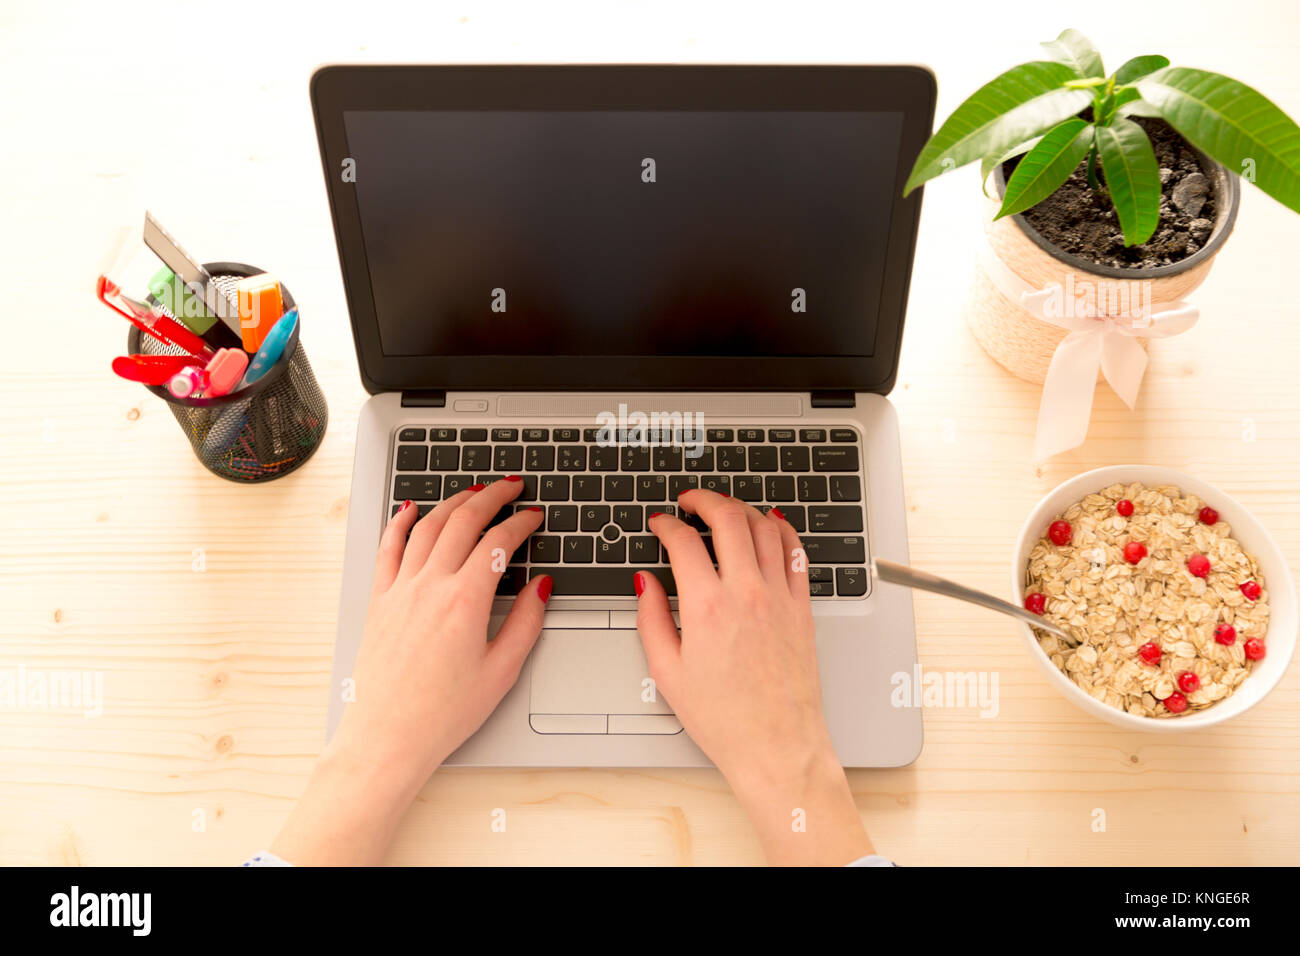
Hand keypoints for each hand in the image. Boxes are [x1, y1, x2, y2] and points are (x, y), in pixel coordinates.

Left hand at [272, 478, 548, 863]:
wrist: (387, 737)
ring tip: (473, 490)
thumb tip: (540, 588)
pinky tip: (409, 508)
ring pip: (427, 526)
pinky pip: (388, 548)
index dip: (522, 523)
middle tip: (511, 485)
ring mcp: (400, 589)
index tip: (535, 516)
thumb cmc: (442, 714)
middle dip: (492, 496)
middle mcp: (430, 586)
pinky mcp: (380, 600)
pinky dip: (400, 522)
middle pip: (463, 521)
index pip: (499, 543)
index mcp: (465, 601)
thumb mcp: (501, 671)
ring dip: (453, 501)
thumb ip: (525, 622)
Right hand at [636, 490, 872, 864]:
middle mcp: (746, 593)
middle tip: (690, 501)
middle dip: (704, 499)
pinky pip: (795, 551)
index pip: (683, 541)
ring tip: (725, 509)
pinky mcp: (802, 607)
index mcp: (706, 607)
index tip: (660, 524)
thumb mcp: (667, 672)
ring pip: (764, 526)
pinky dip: (781, 528)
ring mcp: (779, 596)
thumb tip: (645, 582)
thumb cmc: (724, 719)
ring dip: (741, 508)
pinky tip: (770, 524)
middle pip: (727, 517)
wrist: (776, 747)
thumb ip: (651, 618)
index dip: (666, 524)